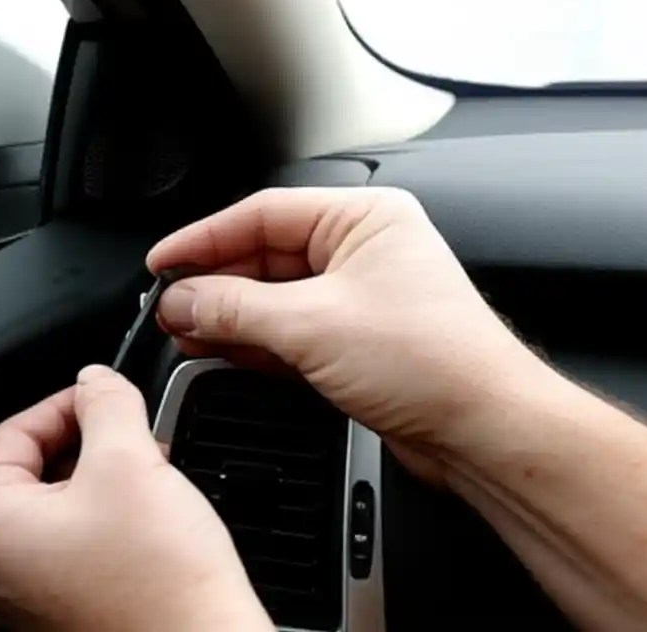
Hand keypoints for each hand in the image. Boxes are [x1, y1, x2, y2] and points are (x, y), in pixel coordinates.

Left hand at [0, 365, 273, 631]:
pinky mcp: (63, 613)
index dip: (62, 404)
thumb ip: (106, 402)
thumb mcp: (130, 462)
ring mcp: (26, 598)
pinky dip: (105, 519)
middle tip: (132, 434)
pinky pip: (72, 546)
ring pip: (54, 508)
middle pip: (28, 471)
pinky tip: (147, 515)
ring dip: (99, 478)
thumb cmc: (161, 587)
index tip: (102, 395)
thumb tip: (95, 380)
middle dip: (85, 443)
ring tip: (147, 474)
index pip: (7, 436)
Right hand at [147, 187, 551, 471]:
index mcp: (364, 219)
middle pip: (264, 255)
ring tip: (183, 329)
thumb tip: (182, 299)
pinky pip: (287, 331)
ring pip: (272, 297)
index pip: (262, 214)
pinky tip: (218, 350)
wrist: (483, 431)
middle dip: (213, 283)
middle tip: (168, 305)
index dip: (204, 238)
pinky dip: (252, 341)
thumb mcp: (313, 325)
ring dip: (227, 315)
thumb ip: (235, 308)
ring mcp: (357, 299)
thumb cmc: (435, 362)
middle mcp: (362, 251)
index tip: (163, 262)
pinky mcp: (353, 342)